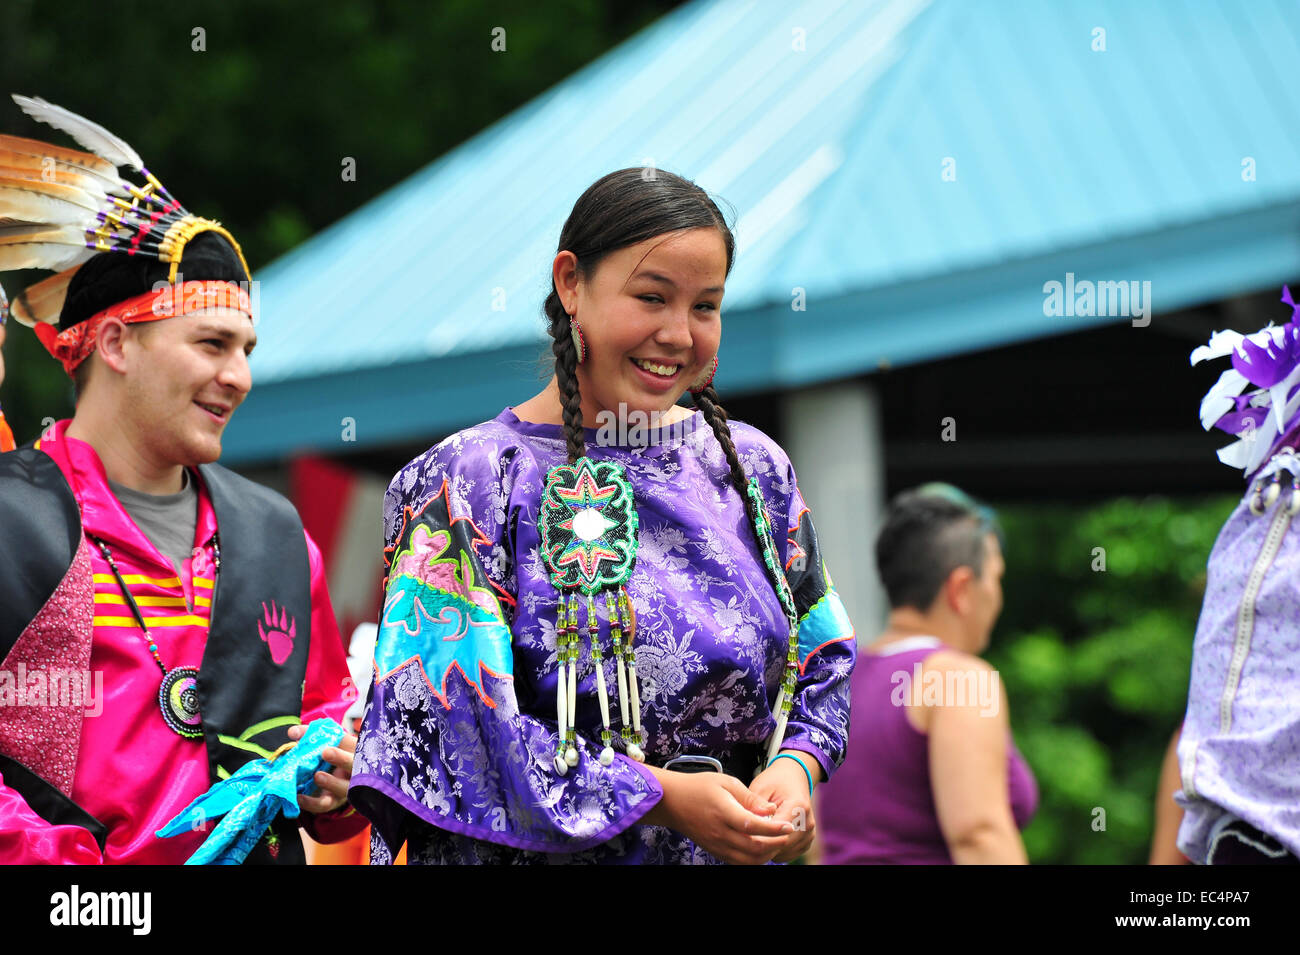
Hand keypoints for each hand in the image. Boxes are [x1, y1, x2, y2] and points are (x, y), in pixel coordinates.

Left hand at [287, 724, 355, 814]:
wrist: (338, 776)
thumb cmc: (332, 754)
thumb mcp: (326, 742)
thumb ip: (310, 734)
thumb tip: (292, 731)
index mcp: (355, 751)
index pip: (350, 742)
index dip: (341, 739)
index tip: (330, 735)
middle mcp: (355, 770)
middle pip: (353, 764)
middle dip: (341, 758)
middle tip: (326, 752)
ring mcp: (345, 787)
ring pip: (343, 788)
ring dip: (331, 782)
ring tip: (317, 776)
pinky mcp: (333, 802)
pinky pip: (325, 804)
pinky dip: (311, 802)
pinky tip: (299, 797)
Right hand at [644, 768, 792, 864]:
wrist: (672, 802)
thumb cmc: (699, 787)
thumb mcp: (726, 782)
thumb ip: (750, 798)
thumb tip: (771, 810)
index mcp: (724, 812)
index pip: (754, 826)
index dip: (774, 829)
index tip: (789, 826)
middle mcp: (720, 833)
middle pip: (754, 848)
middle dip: (775, 844)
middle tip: (786, 834)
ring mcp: (717, 845)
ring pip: (748, 860)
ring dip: (766, 855)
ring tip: (776, 842)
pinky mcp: (715, 851)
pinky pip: (738, 862)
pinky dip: (753, 859)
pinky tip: (760, 848)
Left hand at [749, 753, 817, 862]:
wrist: (793, 778)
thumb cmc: (774, 782)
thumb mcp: (760, 788)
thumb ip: (755, 807)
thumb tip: (746, 826)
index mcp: (797, 806)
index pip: (778, 832)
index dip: (759, 836)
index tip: (742, 836)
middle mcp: (808, 821)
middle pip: (782, 844)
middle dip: (762, 844)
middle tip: (744, 840)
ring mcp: (810, 832)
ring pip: (785, 852)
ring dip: (769, 849)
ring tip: (754, 837)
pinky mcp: (807, 840)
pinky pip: (789, 853)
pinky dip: (776, 851)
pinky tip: (765, 839)